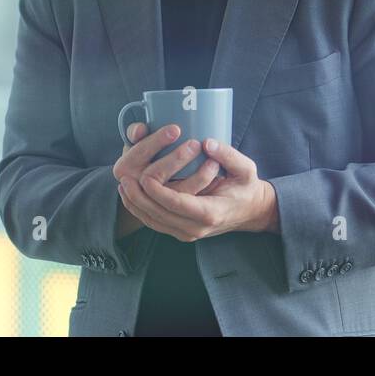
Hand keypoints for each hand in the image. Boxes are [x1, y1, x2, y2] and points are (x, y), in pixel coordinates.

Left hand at [118, 131, 278, 241]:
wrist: (251, 211)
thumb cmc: (247, 187)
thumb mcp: (246, 168)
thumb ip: (228, 155)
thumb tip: (207, 142)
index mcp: (210, 212)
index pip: (176, 203)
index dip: (156, 190)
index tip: (143, 175)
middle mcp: (196, 228)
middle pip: (158, 214)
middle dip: (139, 197)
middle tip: (125, 178)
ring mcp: (188, 233)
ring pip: (153, 221)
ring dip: (136, 204)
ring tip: (123, 185)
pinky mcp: (181, 232)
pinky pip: (156, 223)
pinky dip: (141, 211)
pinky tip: (132, 196)